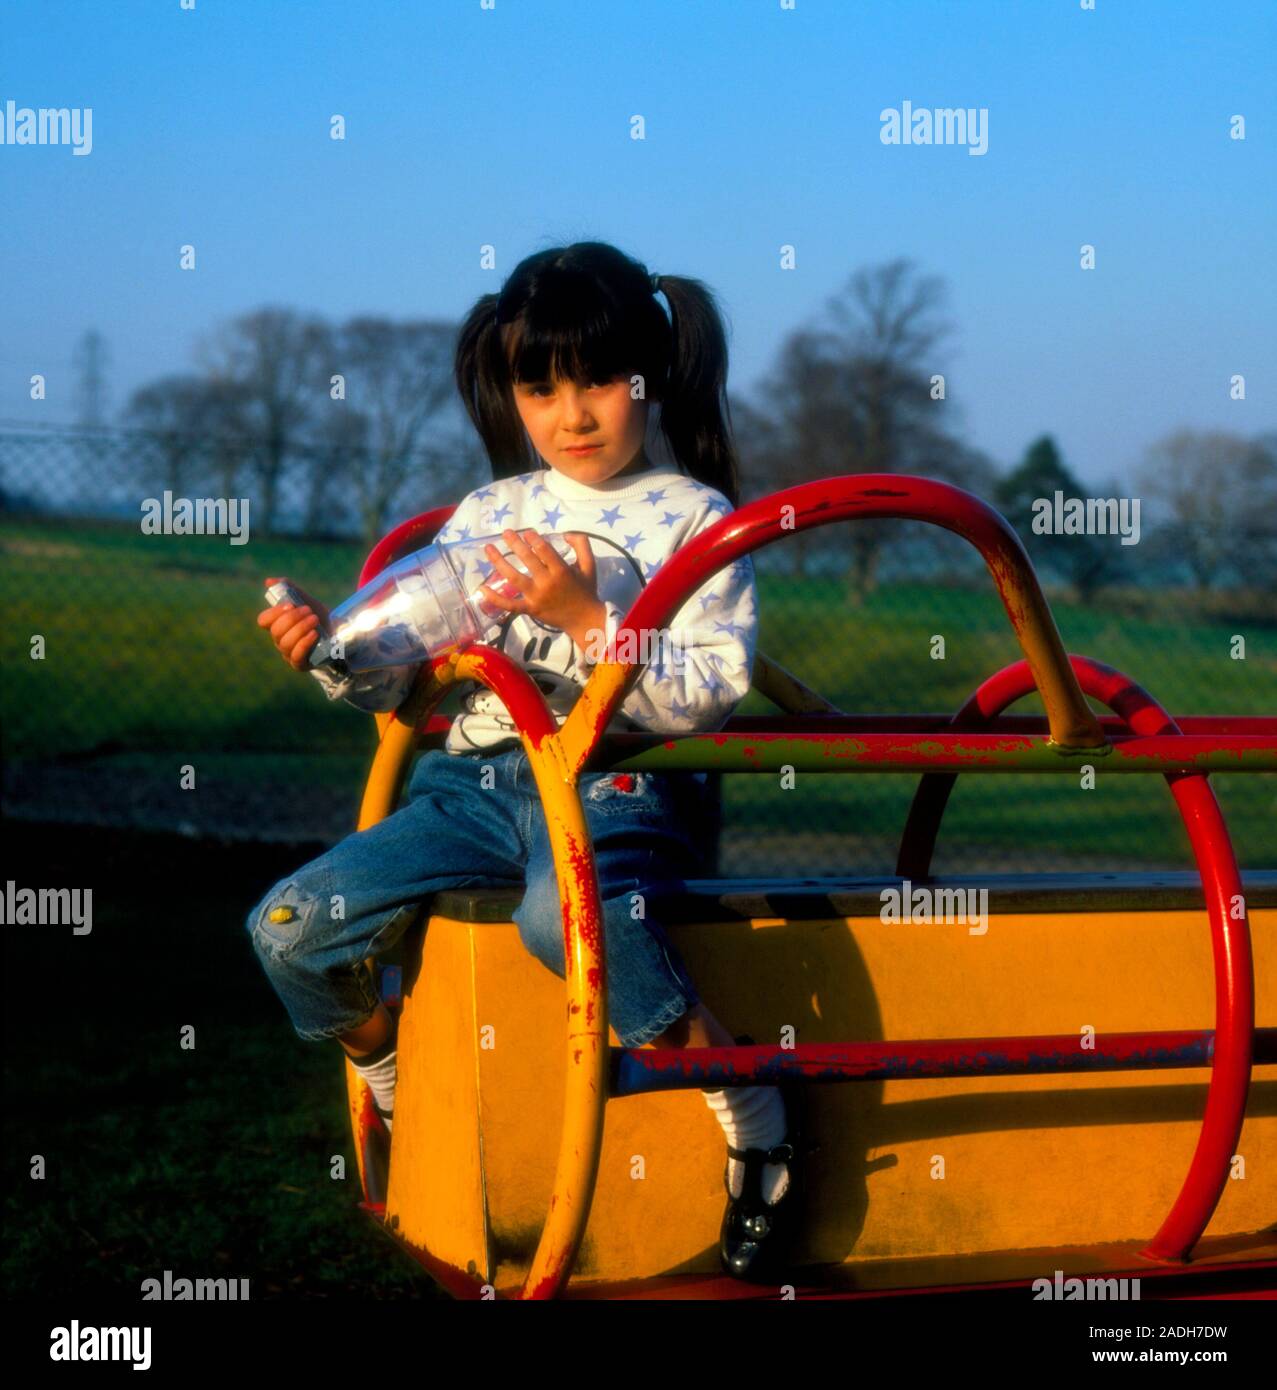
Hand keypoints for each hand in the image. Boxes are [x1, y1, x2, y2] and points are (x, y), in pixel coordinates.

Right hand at [258, 577, 331, 671]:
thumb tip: (268, 582)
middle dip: (292, 618)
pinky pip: (296, 656)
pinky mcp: (300, 664)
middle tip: (309, 611)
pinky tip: (314, 634)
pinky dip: (304, 643)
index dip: (274, 613)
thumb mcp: (306, 601)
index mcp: (277, 625)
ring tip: (315, 620)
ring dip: (300, 628)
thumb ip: (290, 589)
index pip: (264, 620)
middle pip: (276, 631)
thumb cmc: (318, 617)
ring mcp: (288, 653)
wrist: (339, 634)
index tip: (290, 604)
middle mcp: (279, 640)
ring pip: (285, 642)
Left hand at [479, 530, 604, 647]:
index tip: (527, 532)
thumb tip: (566, 533)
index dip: (533, 538)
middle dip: (515, 543)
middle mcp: (546, 582)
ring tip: (489, 548)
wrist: (584, 620)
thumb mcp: (589, 565)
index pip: (543, 549)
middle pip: (527, 559)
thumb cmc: (586, 591)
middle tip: (506, 532)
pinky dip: (495, 598)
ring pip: (513, 578)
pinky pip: (509, 604)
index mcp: (561, 571)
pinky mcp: (530, 609)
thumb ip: (582, 545)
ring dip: (499, 562)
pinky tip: (482, 588)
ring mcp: (536, 597)